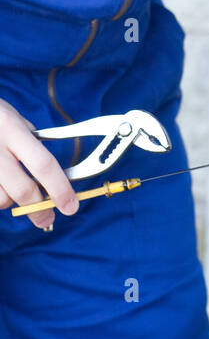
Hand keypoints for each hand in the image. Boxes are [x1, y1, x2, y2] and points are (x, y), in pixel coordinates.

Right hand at [0, 98, 78, 229]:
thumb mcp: (14, 119)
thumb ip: (31, 144)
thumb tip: (52, 178)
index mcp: (11, 128)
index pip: (43, 164)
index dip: (60, 189)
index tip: (71, 206)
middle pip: (22, 190)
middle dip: (39, 210)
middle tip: (47, 219)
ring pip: (2, 200)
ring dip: (12, 202)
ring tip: (12, 188)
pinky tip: (0, 186)